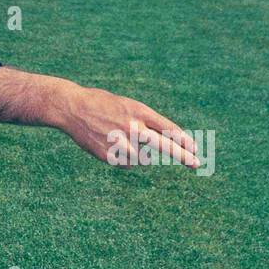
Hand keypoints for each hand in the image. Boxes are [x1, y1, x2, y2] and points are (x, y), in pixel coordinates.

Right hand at [58, 85, 199, 167]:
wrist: (72, 108)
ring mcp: (121, 142)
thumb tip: (166, 142)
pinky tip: (111, 145)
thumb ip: (145, 122)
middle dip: (182, 155)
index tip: (194, 148)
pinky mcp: (110, 155)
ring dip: (140, 155)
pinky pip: (127, 164)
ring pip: (144, 159)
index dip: (182, 140)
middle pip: (163, 144)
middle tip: (196, 164)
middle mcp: (132, 126)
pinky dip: (124, 158)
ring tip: (122, 141)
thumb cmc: (102, 104)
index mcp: (138, 111)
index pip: (167, 128)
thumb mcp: (127, 106)